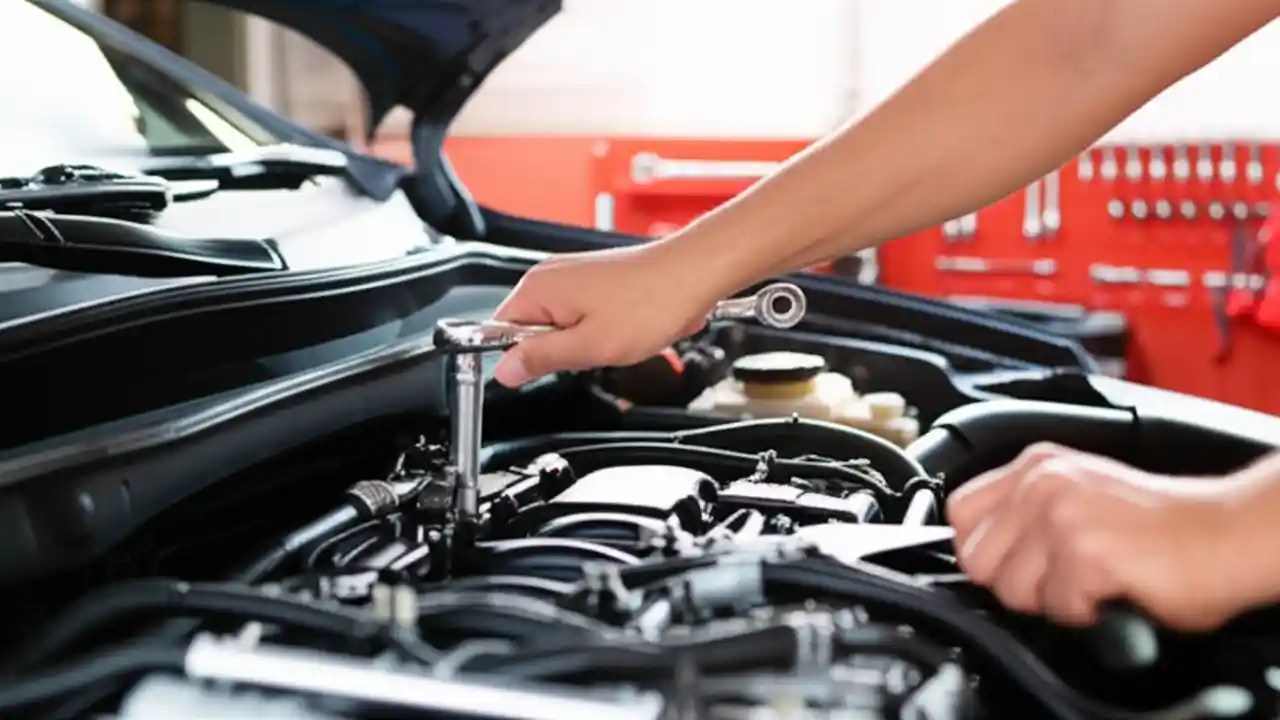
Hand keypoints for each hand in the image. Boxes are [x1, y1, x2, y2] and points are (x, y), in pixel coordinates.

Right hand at [491, 242, 723, 387]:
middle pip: (530, 330)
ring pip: (559, 326)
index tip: (545, 370)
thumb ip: (541, 359)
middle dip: (560, 350)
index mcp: (538, 288)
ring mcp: (572, 276)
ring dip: (584, 341)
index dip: (521, 359)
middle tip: (593, 350)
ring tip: (615, 336)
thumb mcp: (589, 347)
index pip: (498, 332)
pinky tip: (624, 327)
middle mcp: (550, 276)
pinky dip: (600, 329)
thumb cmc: (651, 303)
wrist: (693, 274)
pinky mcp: (593, 280)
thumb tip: (504, 370)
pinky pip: (581, 316)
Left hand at [946, 443, 1252, 630]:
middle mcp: (1040, 483)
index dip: (983, 549)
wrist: (1225, 534)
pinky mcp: (1084, 551)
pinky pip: (1056, 608)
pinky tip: (1114, 587)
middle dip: (1014, 583)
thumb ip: (1022, 514)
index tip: (1016, 560)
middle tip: (1062, 575)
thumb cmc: (1159, 525)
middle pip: (975, 560)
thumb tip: (977, 550)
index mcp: (1034, 466)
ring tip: (1093, 578)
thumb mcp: (1074, 496)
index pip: (957, 513)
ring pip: (1010, 591)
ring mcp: (1060, 515)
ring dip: (1053, 600)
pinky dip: (1086, 612)